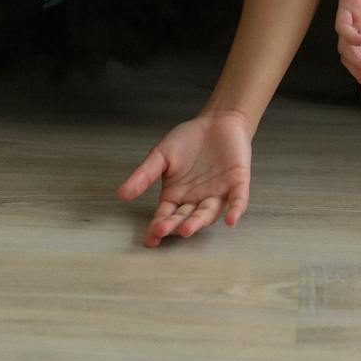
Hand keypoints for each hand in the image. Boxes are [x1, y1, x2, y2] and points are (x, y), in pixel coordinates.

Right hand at [118, 111, 251, 247]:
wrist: (217, 121)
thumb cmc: (189, 139)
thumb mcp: (161, 156)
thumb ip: (144, 175)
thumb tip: (122, 193)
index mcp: (177, 195)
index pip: (166, 216)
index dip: (158, 228)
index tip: (150, 239)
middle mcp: (196, 200)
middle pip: (185, 218)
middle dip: (175, 226)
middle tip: (164, 230)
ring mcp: (218, 194)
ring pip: (208, 213)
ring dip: (199, 222)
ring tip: (187, 228)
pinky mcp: (237, 184)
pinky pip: (238, 201)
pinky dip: (235, 210)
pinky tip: (231, 220)